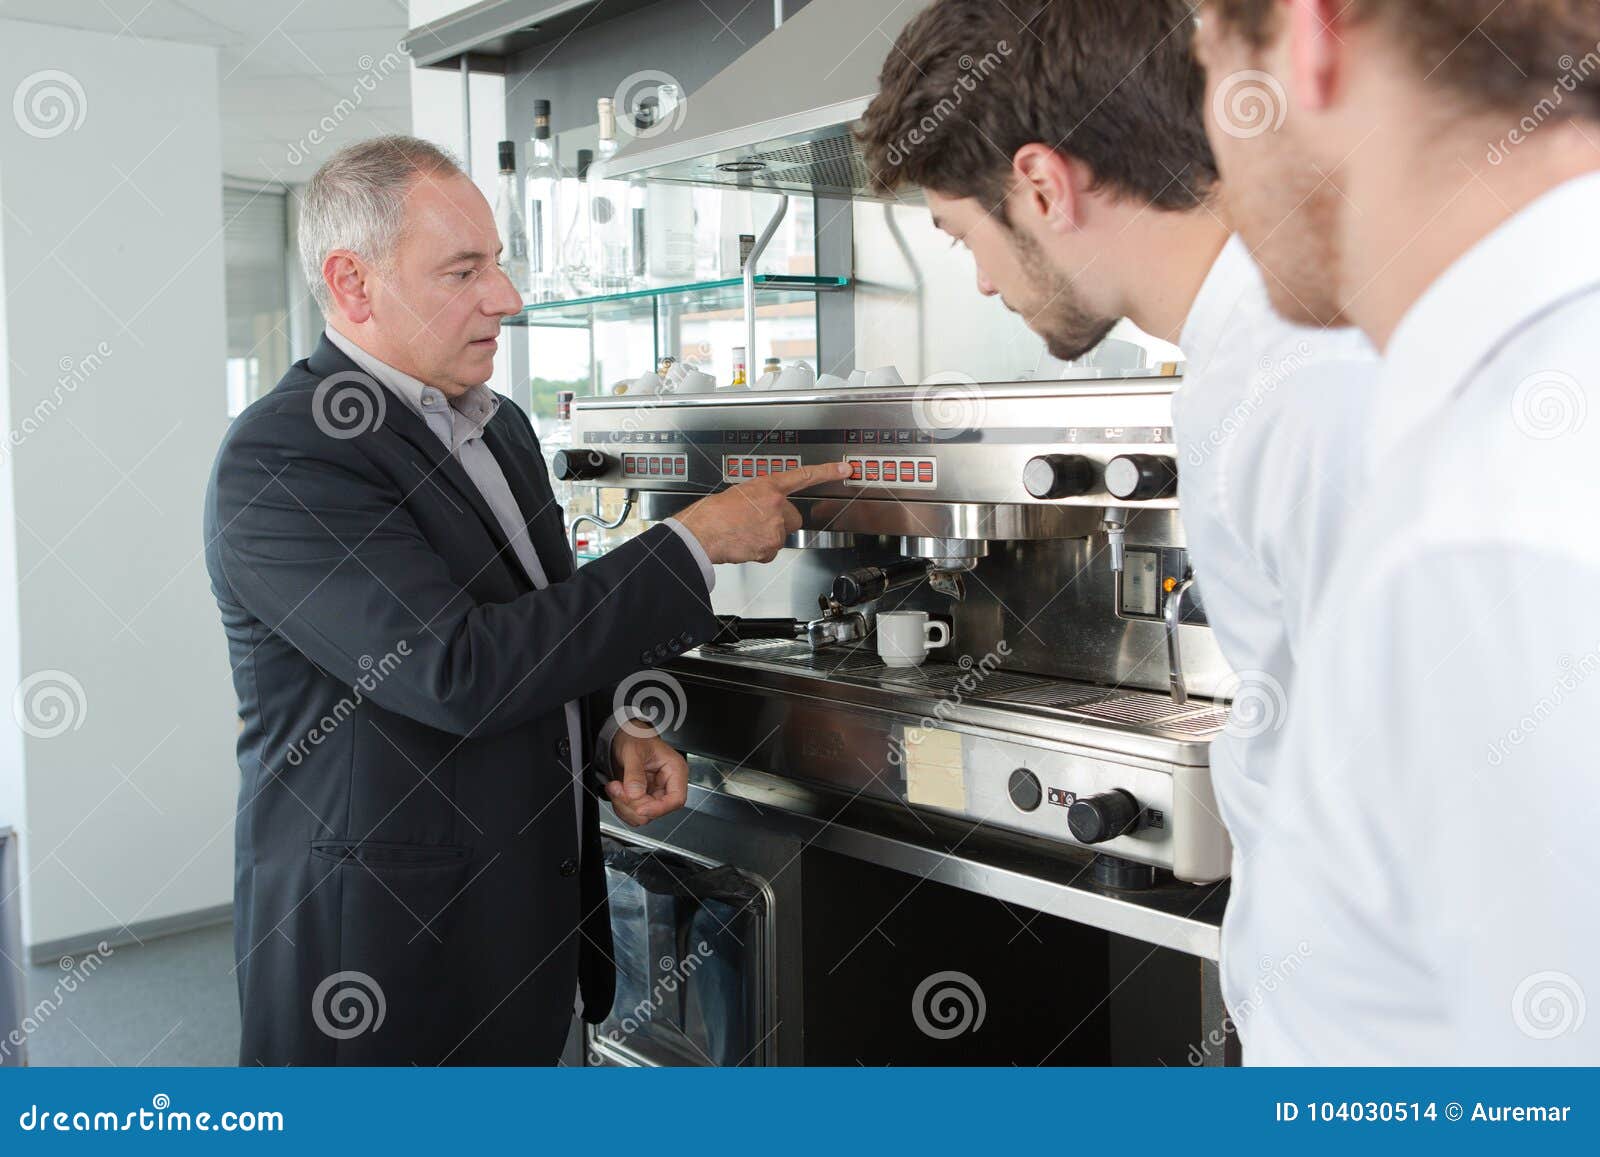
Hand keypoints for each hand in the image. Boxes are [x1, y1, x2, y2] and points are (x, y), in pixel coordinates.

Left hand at [605, 726, 690, 825]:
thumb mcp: (633, 750)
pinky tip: (615, 790)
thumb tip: (635, 794)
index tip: (640, 808)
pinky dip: (620, 805)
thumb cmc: (635, 736)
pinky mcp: (642, 798)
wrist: (623, 736)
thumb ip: (634, 773)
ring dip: (624, 805)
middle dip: (633, 803)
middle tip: (618, 788)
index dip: (659, 808)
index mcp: (675, 770)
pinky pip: (632, 812)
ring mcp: (654, 793)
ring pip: (643, 815)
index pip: (676, 799)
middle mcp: (667, 784)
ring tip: (614, 787)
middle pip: (656, 810)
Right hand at [673, 460, 849, 563]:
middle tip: (757, 521)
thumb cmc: (713, 512)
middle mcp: (775, 506)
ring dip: (767, 535)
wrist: (702, 532)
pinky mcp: (770, 547)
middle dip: (780, 520)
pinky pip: (771, 550)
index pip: (803, 476)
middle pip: (792, 516)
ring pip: (780, 535)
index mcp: (767, 487)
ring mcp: (775, 528)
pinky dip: (760, 549)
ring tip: (744, 531)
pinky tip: (744, 542)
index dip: (827, 472)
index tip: (845, 470)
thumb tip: (764, 507)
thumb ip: (759, 497)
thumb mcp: (739, 492)